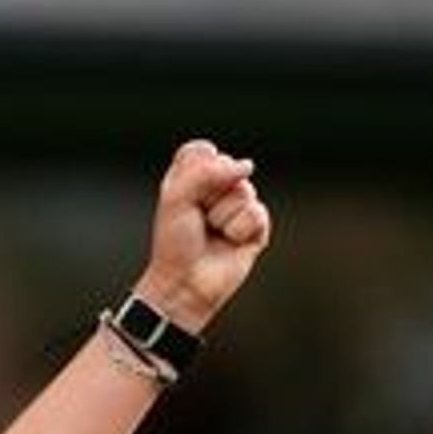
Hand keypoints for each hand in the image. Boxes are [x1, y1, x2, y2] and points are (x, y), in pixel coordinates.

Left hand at [135, 139, 273, 332]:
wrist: (185, 283)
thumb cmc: (174, 244)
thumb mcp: (176, 199)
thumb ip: (207, 172)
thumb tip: (248, 165)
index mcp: (190, 179)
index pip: (202, 150)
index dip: (197, 168)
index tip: (184, 194)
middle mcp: (216, 189)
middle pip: (229, 167)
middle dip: (210, 195)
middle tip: (198, 219)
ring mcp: (237, 207)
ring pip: (245, 190)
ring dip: (224, 216)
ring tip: (214, 233)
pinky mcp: (255, 227)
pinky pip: (258, 213)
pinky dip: (240, 230)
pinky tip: (231, 242)